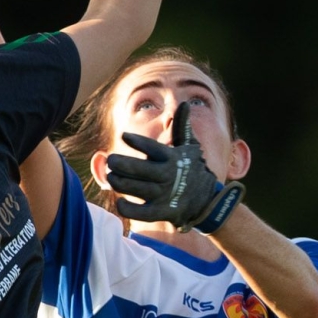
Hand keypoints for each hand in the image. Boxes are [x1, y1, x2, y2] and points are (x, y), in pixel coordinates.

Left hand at [105, 103, 245, 231]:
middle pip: (140, 169)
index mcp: (172, 158)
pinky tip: (119, 202)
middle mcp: (167, 176)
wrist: (207, 200)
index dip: (138, 142)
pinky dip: (128, 209)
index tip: (124, 136)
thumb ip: (182, 127)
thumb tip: (184, 104)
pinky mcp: (162, 212)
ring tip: (110, 176)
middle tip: (110, 160)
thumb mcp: (190, 147)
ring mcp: (164, 195)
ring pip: (136, 189)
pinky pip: (141, 213)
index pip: (153, 148)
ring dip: (120, 183)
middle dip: (122, 164)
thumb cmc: (193, 169)